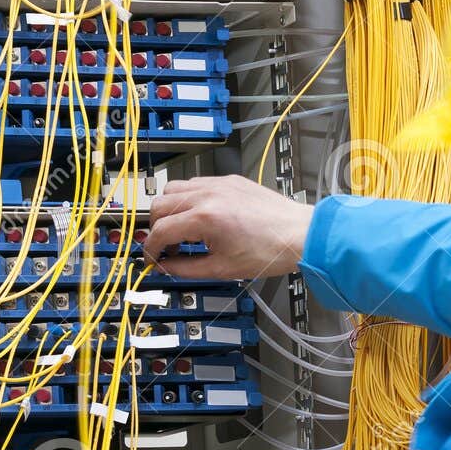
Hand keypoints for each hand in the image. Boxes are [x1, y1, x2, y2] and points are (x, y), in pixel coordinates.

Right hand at [143, 176, 312, 278]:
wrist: (299, 235)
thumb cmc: (269, 252)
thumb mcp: (222, 268)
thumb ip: (186, 268)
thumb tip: (165, 267)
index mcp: (204, 218)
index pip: (160, 231)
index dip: (151, 249)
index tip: (152, 259)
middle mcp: (207, 195)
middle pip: (160, 205)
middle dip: (157, 228)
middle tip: (167, 247)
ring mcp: (218, 184)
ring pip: (174, 188)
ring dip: (170, 210)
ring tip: (182, 231)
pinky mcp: (229, 180)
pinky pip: (196, 183)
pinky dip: (188, 199)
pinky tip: (200, 218)